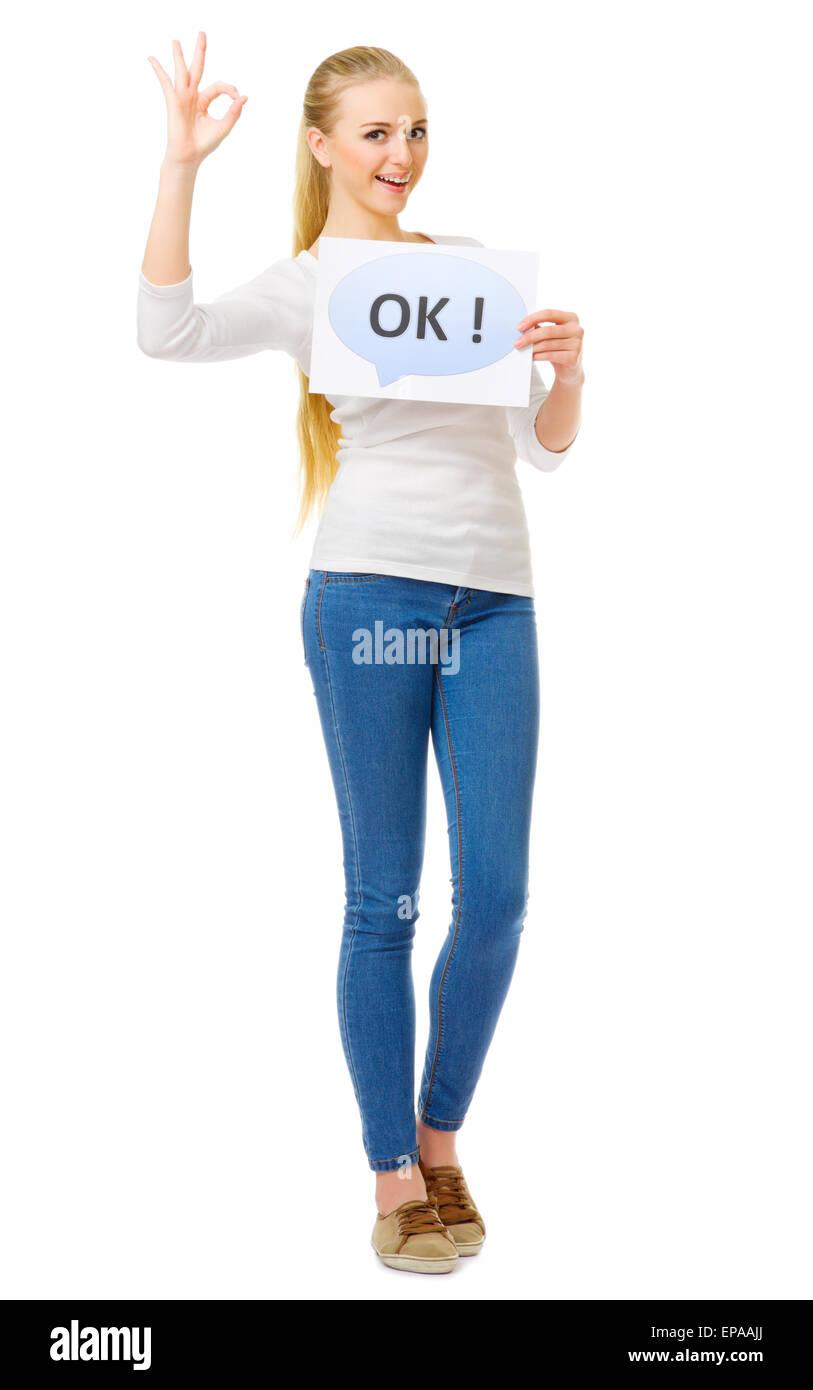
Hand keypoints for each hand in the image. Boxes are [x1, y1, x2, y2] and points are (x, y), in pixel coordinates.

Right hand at [148, 32, 247, 168]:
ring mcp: (182, 97)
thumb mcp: (224, 126)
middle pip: (197, 69)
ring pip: (182, 72)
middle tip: (202, 33)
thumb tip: (245, 96)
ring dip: (179, 56)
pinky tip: (151, 59)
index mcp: (204, 101)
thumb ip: (234, 112)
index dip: (230, 89)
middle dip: (200, 51)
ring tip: (175, 41)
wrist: (190, 156)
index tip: (237, 97)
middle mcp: (192, 96)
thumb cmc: (205, 144)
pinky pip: (165, 82)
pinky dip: (159, 70)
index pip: (218, 86)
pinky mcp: (173, 101)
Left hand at [514, 308, 583, 385]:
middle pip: (548, 330)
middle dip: (530, 337)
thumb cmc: (559, 349)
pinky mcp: (573, 357)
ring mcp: (577, 344)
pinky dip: (538, 356)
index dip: (532, 319)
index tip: (520, 327)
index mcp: (571, 318)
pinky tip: (531, 357)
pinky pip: (551, 355)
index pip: (549, 314)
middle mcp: (577, 329)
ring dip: (532, 348)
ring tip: (523, 351)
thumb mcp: (551, 335)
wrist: (570, 370)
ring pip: (548, 344)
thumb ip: (540, 328)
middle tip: (517, 342)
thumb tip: (522, 328)